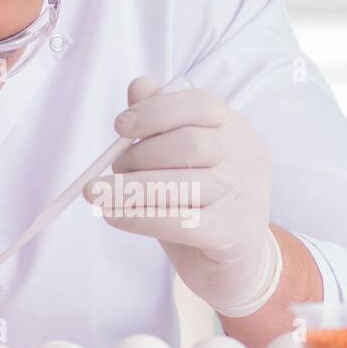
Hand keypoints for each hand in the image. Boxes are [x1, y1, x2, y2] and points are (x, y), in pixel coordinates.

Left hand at [90, 76, 280, 317]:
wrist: (236, 261)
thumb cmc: (201, 197)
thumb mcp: (181, 155)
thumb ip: (162, 120)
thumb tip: (139, 86)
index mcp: (235, 128)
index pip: (201, 105)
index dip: (155, 111)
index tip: (120, 126)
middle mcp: (246, 158)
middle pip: (190, 144)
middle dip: (141, 154)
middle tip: (115, 166)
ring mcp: (244, 197)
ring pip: (180, 185)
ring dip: (130, 188)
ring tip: (99, 193)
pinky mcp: (232, 234)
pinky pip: (178, 221)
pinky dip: (137, 217)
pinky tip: (112, 216)